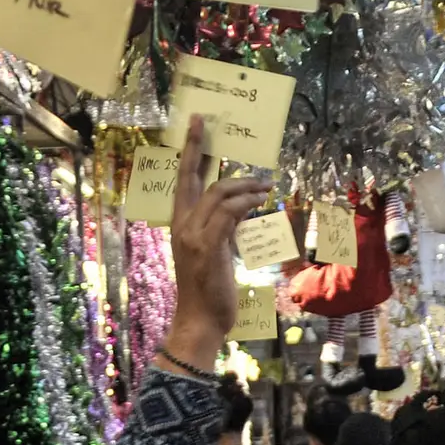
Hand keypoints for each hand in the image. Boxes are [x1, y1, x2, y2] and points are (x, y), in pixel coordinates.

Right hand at [161, 116, 270, 370]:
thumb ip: (223, 228)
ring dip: (244, 184)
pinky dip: (246, 203)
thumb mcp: (215, 253)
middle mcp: (182, 225)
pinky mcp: (208, 246)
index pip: (183, 181)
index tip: (197, 125)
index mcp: (180, 225)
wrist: (200, 320)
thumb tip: (241, 208)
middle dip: (200, 147)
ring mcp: (193, 235)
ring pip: (217, 192)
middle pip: (192, 177)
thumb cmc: (208, 290)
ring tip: (264, 185)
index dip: (190, 151)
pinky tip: (260, 201)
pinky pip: (228, 213)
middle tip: (210, 123)